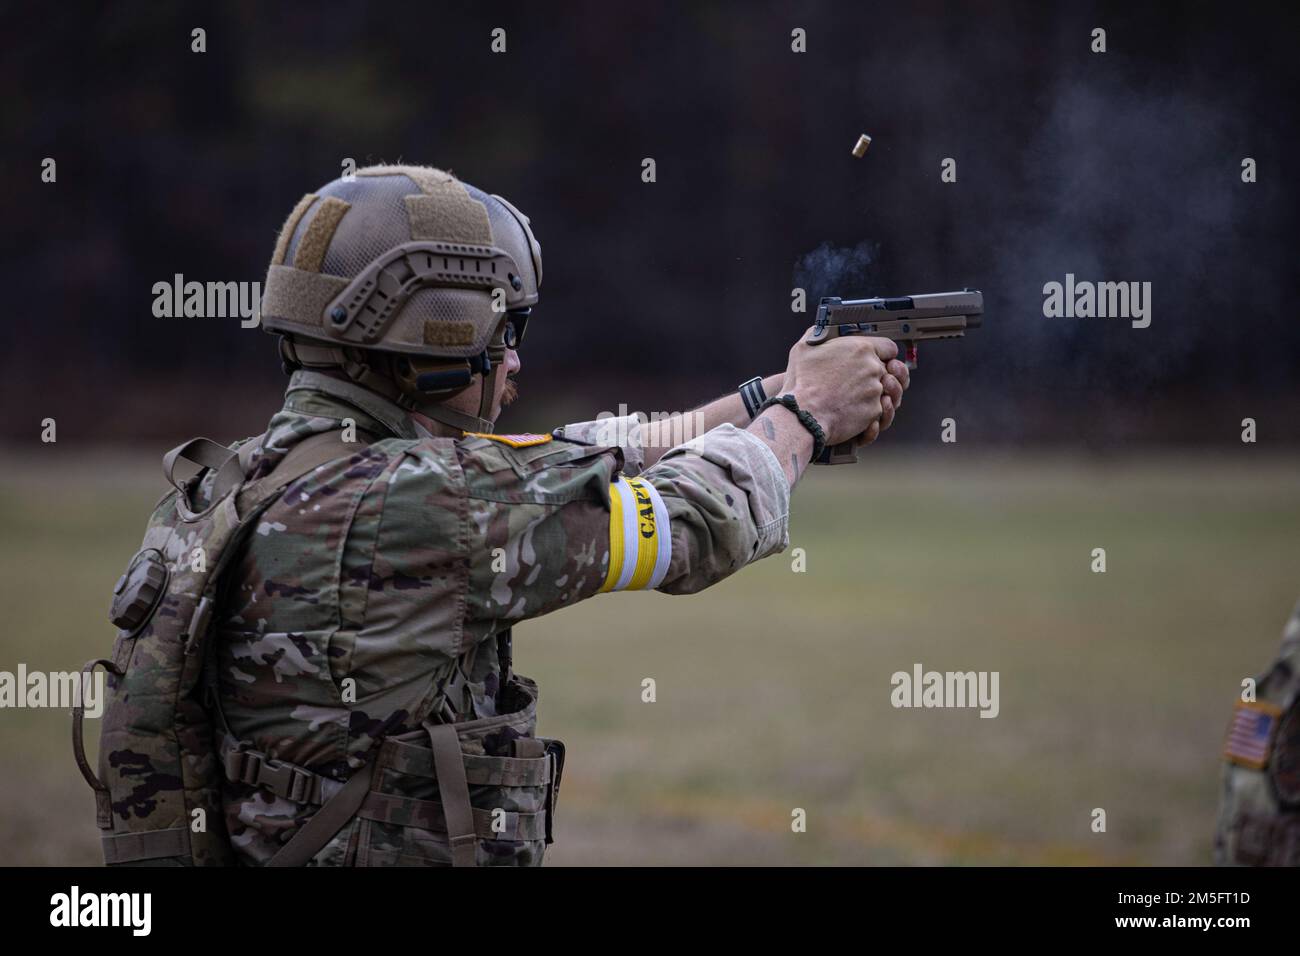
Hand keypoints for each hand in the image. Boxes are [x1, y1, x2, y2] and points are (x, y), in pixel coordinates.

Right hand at [778, 332, 907, 445]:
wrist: (804, 415)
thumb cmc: (803, 384)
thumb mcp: (803, 349)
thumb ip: (817, 334)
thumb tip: (820, 331)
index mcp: (860, 349)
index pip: (888, 347)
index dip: (883, 353)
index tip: (878, 358)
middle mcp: (873, 368)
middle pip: (887, 370)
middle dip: (876, 375)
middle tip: (859, 380)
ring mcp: (875, 391)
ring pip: (883, 391)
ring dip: (872, 393)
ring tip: (854, 396)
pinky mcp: (874, 411)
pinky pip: (878, 410)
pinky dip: (867, 411)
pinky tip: (851, 409)